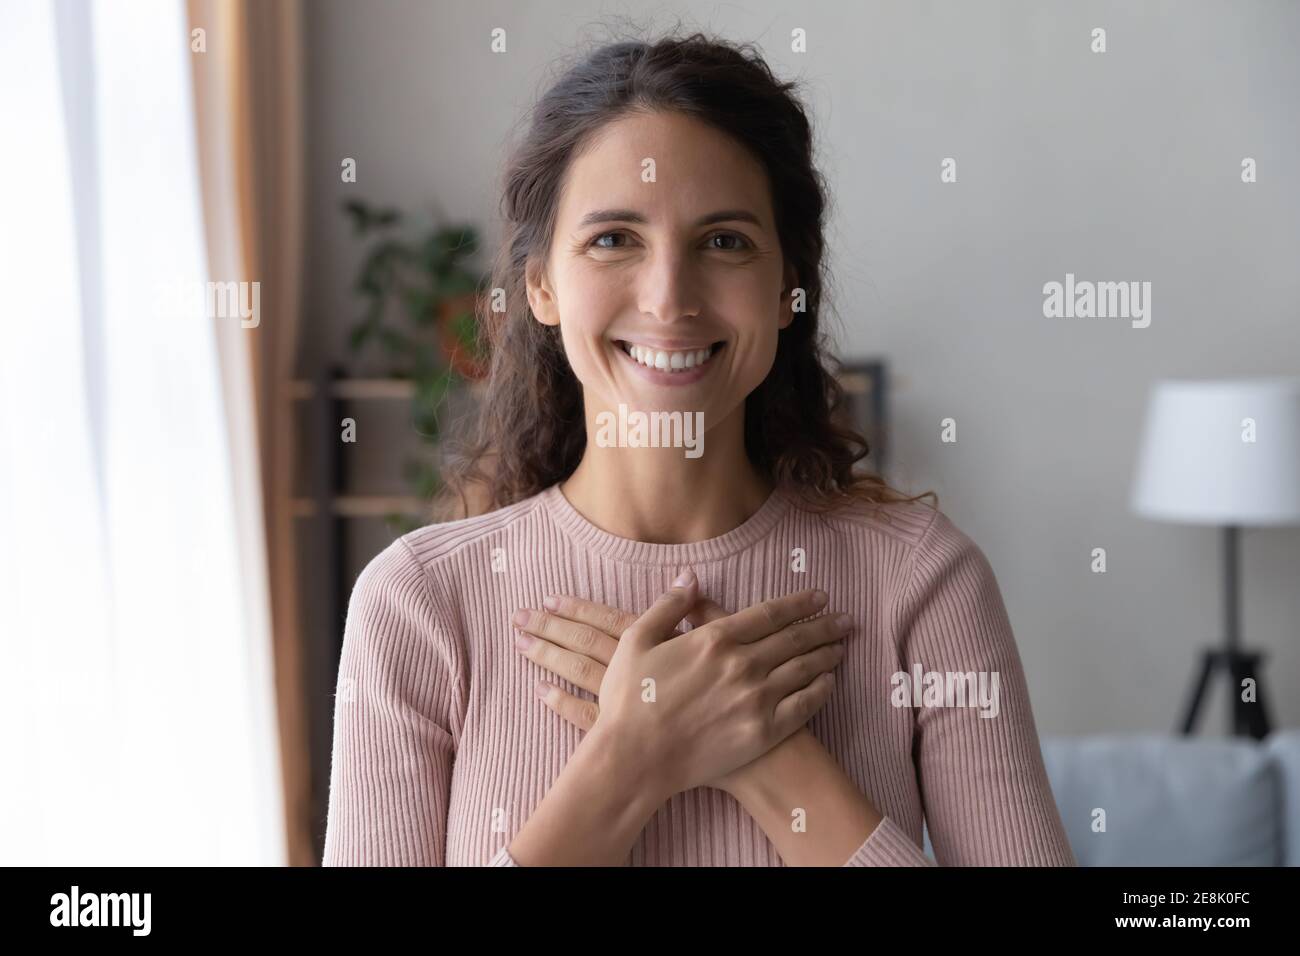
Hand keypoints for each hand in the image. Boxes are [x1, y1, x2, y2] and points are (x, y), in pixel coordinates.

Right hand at [511, 570, 849, 798]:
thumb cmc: (630, 699)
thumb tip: (691, 576)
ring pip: (803, 669)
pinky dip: (820, 691)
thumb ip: (668, 605)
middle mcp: (742, 665)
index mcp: (715, 639)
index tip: (820, 597)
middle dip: (824, 625)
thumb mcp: (636, 640)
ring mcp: (756, 699)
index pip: (770, 613)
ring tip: (842, 646)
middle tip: (845, 619)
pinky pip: (802, 706)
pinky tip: (829, 682)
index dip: (799, 603)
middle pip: (795, 638)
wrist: (635, 758)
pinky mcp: (762, 732)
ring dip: (826, 655)